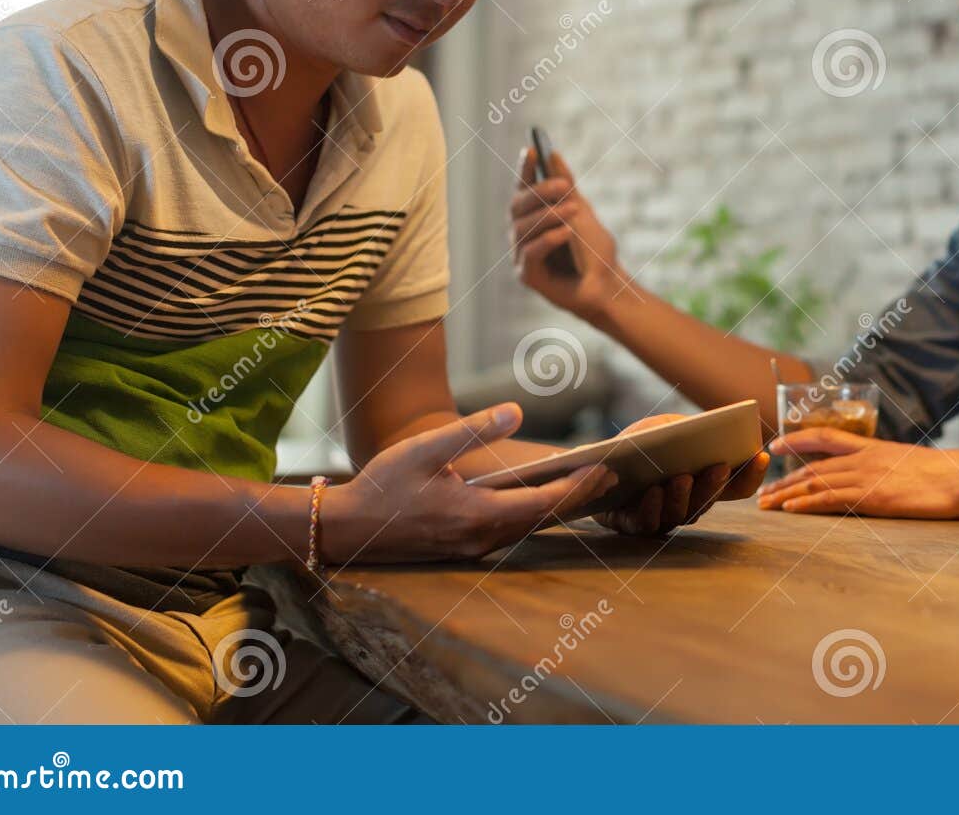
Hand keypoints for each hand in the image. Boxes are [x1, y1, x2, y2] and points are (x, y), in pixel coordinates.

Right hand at [328, 403, 616, 562]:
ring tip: (589, 485)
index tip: (605, 467)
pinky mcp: (463, 547)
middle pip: (544, 519)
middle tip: (613, 475)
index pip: (544, 503)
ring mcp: (473, 547)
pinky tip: (543, 500)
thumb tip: (515, 410)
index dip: (578, 486)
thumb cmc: (381, 486)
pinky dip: (536, 515)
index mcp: (477, 515)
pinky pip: (512, 532)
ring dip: (560, 508)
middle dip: (580, 497)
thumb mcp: (424, 449)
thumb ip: (472, 430)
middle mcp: (481, 538)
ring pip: (530, 528)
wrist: (345, 529)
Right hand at [510, 147, 624, 320]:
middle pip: (518, 206)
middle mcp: (522, 234)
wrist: (608, 285)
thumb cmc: (593, 250)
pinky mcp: (527, 276)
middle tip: (562, 185)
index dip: (524, 171)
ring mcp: (522, 255)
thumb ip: (565, 186)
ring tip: (573, 210)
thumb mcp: (581, 211)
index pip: (523, 189)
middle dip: (539, 193)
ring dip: (549, 216)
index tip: (531, 151)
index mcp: (533, 216)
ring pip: (523, 228)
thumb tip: (552, 154)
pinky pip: (531, 252)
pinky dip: (549, 239)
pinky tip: (566, 232)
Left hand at [593, 413, 769, 535]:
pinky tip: (653, 492)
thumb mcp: (664, 428)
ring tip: (682, 478)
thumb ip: (687, 430)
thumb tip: (711, 431)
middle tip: (719, 466)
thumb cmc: (636, 444)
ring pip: (681, 515)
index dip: (751, 474)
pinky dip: (652, 508)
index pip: (736, 485)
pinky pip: (647, 523)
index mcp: (702, 480)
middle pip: (710, 501)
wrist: (593, 461)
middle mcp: (687, 503)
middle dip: (715, 484)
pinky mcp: (633, 524)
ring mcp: (662, 517)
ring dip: (684, 497)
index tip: (760, 455)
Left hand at [756, 427, 958, 518]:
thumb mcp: (911, 461)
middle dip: (785, 479)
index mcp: (873, 447)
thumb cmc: (947, 474)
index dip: (798, 439)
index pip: (825, 436)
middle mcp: (864, 458)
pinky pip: (831, 499)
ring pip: (816, 482)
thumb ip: (890, 466)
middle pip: (814, 466)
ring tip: (766, 504)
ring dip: (787, 493)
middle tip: (763, 491)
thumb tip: (884, 476)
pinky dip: (807, 503)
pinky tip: (789, 509)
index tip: (776, 446)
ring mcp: (867, 476)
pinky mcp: (873, 497)